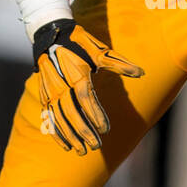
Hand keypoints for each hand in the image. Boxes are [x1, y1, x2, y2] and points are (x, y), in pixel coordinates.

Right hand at [32, 19, 143, 154]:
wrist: (51, 36)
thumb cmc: (81, 44)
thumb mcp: (100, 51)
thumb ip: (119, 64)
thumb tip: (141, 72)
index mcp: (76, 73)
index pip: (86, 98)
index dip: (96, 114)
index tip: (106, 130)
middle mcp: (61, 84)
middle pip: (72, 112)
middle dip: (83, 130)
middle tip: (96, 146)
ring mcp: (51, 91)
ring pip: (59, 118)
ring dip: (70, 135)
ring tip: (82, 151)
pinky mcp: (45, 96)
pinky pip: (49, 117)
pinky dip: (57, 133)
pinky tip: (66, 146)